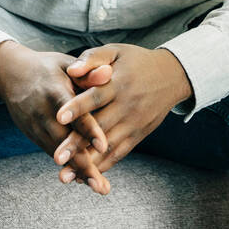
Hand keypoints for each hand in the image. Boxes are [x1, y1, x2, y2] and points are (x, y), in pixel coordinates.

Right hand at [0, 42, 113, 191]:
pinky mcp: (33, 135)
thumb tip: (108, 73)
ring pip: (59, 153)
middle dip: (83, 164)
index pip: (73, 112)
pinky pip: (53, 152)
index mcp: (54, 91)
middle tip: (101, 185)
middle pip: (65, 142)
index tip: (103, 146)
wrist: (10, 74)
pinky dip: (68, 167)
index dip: (88, 129)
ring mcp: (36, 126)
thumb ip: (88, 72)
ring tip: (100, 187)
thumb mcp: (67, 64)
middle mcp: (43, 113)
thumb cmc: (48, 67)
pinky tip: (85, 178)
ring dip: (78, 172)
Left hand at [54, 44, 192, 187]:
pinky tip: (85, 177)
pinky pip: (119, 153)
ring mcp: (133, 123)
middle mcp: (126, 106)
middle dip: (77, 144)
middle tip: (57, 158)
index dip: (77, 107)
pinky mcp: (138, 135)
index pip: (95, 96)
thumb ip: (93, 58)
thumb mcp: (116, 51)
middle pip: (99, 127)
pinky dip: (103, 166)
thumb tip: (71, 69)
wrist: (172, 76)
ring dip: (87, 163)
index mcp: (118, 83)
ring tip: (66, 176)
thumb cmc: (136, 61)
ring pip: (108, 146)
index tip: (58, 117)